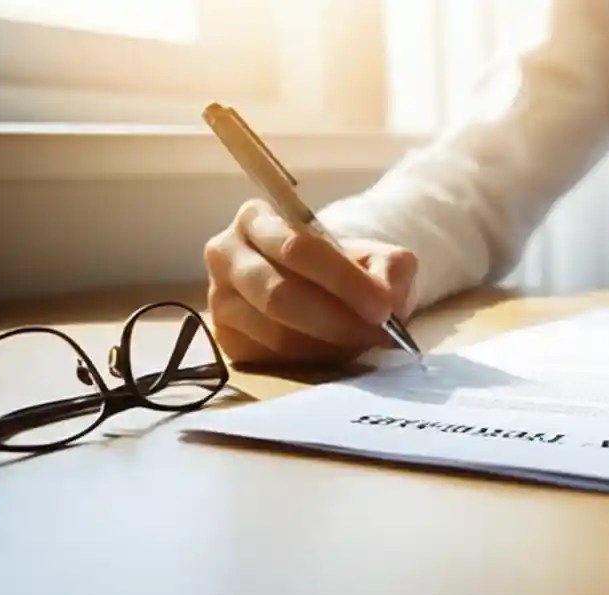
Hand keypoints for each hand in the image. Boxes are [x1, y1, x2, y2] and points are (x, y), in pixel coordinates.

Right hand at [203, 199, 417, 363]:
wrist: (320, 289)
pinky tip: (335, 354)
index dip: (342, 280)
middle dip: (335, 320)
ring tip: (361, 344)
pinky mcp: (226, 340)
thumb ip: (388, 270)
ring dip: (327, 345)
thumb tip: (389, 302)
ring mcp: (219, 300)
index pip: (296, 248)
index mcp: (256, 219)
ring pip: (275, 333)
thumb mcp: (376, 256)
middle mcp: (225, 255)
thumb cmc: (342, 266)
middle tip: (376, 334)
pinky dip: (310, 361)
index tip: (382, 307)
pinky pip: (270, 358)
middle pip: (278, 294)